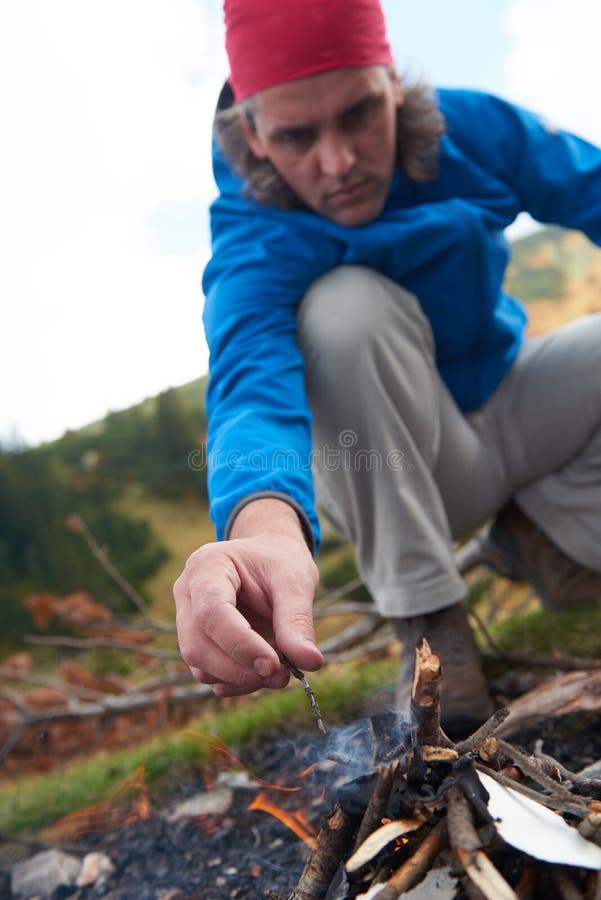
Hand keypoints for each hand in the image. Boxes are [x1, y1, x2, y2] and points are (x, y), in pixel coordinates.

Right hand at [173, 507, 321, 696]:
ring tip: (279, 672)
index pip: (211, 612)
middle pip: (197, 645)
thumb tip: (311, 662)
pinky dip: (237, 681)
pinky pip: (208, 673)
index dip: (240, 644)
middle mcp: (187, 592)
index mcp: (207, 565)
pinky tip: (264, 672)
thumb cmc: (280, 562)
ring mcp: (187, 619)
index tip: (274, 665)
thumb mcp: (295, 582)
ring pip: (200, 665)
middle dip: (240, 669)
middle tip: (282, 676)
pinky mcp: (197, 641)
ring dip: (241, 679)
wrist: (270, 557)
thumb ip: (298, 621)